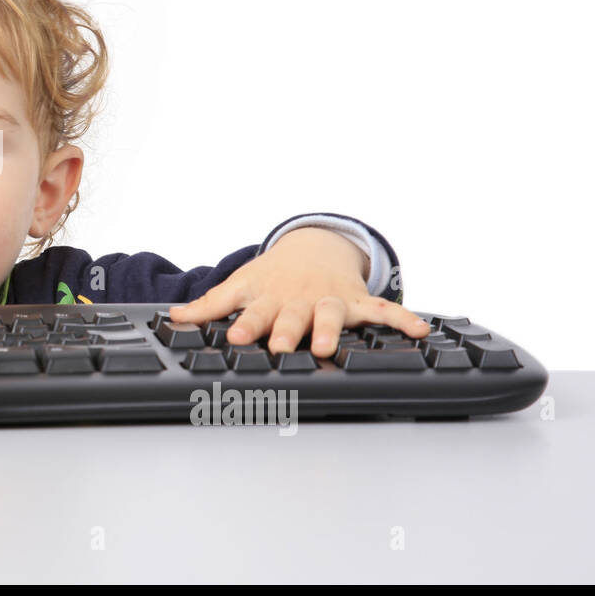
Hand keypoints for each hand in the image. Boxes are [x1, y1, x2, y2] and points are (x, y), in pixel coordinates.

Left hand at [166, 228, 429, 355]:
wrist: (311, 248)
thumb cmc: (270, 277)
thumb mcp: (239, 285)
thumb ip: (209, 306)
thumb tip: (173, 317)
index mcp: (267, 298)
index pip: (252, 312)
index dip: (244, 325)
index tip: (235, 338)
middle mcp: (297, 299)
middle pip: (290, 316)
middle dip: (287, 331)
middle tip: (282, 347)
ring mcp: (327, 299)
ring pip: (329, 314)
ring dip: (331, 327)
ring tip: (330, 344)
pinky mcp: (355, 301)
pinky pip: (383, 310)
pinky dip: (402, 319)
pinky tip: (421, 331)